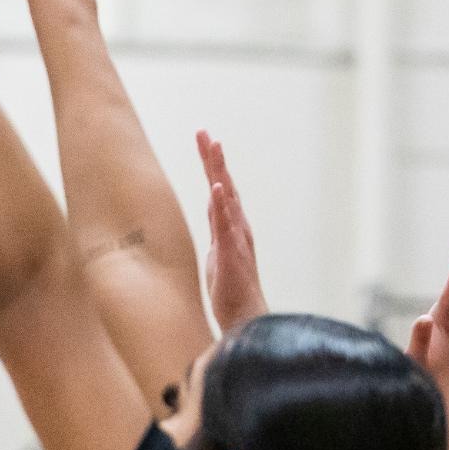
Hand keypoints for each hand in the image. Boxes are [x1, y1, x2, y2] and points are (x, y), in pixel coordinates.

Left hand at [196, 131, 266, 332]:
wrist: (243, 316)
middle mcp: (237, 227)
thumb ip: (217, 228)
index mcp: (231, 225)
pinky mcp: (232, 254)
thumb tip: (214, 206)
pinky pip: (226, 226)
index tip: (204, 139)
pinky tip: (217, 188)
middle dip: (215, 159)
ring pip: (228, 199)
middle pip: (225, 185)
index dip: (212, 164)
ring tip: (214, 148)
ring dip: (220, 172)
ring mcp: (236, 239)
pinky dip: (222, 205)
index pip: (220, 188)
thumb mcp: (218, 251)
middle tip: (205, 133)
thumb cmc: (231, 287)